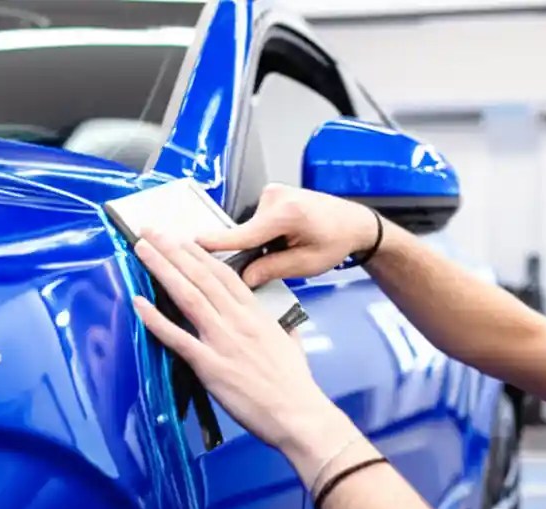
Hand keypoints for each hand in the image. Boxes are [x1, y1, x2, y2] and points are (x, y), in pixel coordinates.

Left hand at [131, 228, 361, 481]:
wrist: (297, 414)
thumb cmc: (295, 384)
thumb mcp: (291, 344)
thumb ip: (280, 327)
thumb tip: (277, 321)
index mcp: (256, 314)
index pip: (224, 274)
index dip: (200, 253)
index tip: (181, 237)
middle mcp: (237, 320)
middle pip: (201, 276)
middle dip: (173, 250)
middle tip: (150, 231)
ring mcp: (222, 340)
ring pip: (187, 296)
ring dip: (162, 269)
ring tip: (142, 250)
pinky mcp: (210, 365)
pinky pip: (177, 338)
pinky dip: (155, 319)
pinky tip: (138, 302)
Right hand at [199, 183, 381, 286]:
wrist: (354, 222)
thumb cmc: (336, 242)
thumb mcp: (308, 264)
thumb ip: (273, 269)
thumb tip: (244, 278)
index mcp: (287, 214)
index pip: (244, 234)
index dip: (218, 243)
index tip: (191, 244)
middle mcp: (276, 197)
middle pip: (246, 233)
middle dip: (251, 252)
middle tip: (273, 263)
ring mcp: (272, 193)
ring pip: (250, 228)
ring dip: (259, 243)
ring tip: (286, 249)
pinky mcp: (271, 195)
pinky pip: (256, 221)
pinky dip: (263, 234)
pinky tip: (283, 241)